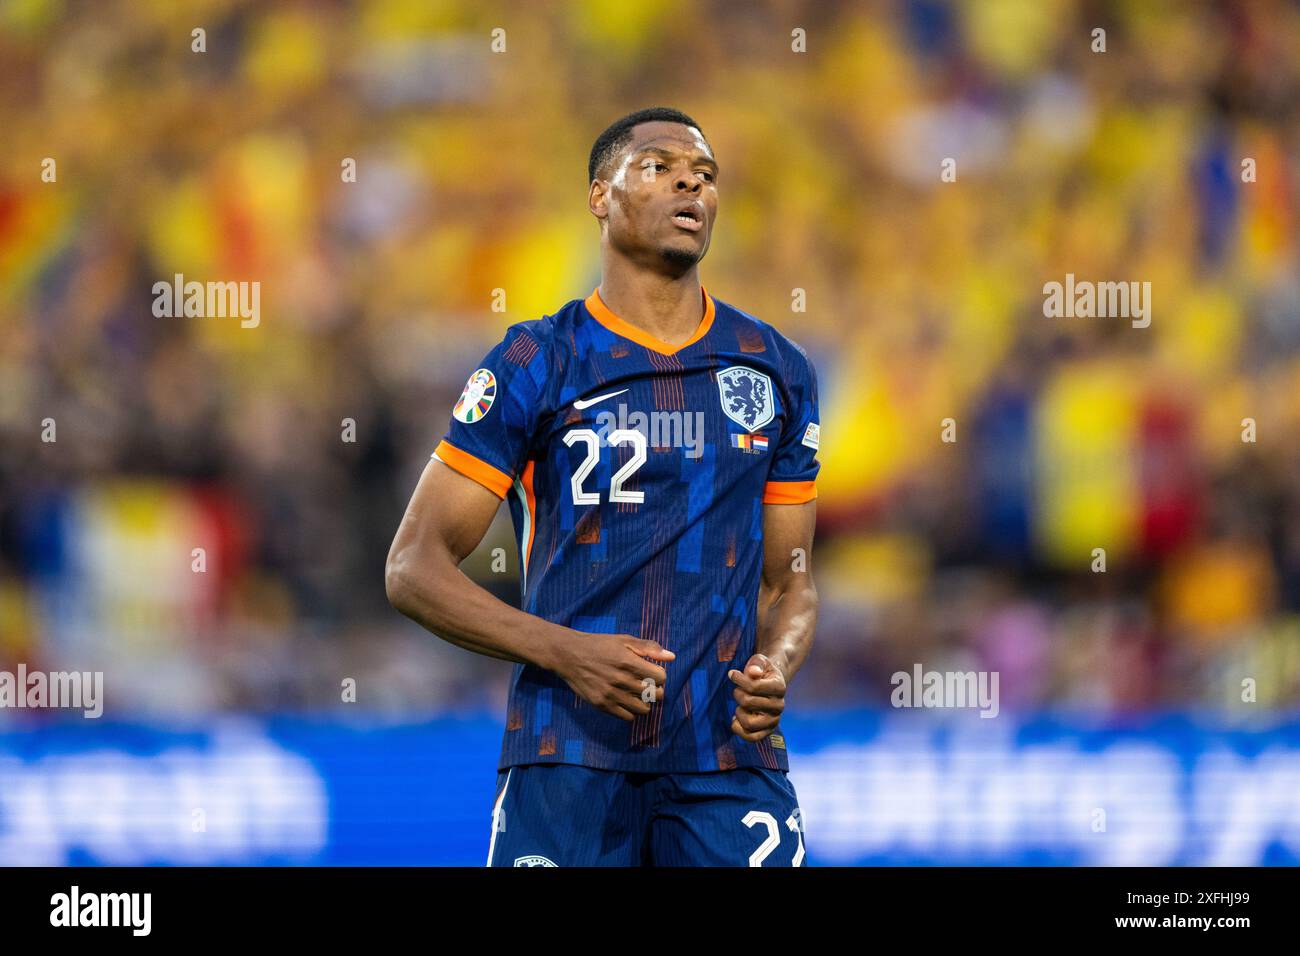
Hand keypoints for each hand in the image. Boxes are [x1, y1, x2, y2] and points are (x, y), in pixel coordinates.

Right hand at [551, 632, 673, 721]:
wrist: (569, 655)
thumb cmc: (599, 645)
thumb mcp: (624, 640)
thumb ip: (649, 648)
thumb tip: (672, 657)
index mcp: (629, 662)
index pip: (661, 678)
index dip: (660, 675)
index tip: (652, 673)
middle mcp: (621, 680)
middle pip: (655, 695)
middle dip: (656, 690)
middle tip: (646, 684)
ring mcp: (611, 694)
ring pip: (643, 709)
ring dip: (644, 702)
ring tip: (637, 694)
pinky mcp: (601, 705)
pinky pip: (627, 717)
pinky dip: (631, 711)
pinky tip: (626, 700)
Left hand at [728, 653, 785, 741]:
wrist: (769, 683)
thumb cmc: (761, 671)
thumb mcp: (759, 661)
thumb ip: (756, 664)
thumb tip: (752, 672)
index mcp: (779, 687)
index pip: (754, 687)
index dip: (739, 679)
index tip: (733, 674)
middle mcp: (779, 706)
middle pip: (748, 702)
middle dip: (738, 693)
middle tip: (739, 690)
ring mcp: (774, 720)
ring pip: (749, 723)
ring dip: (738, 712)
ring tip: (740, 705)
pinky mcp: (767, 731)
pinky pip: (751, 738)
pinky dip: (739, 728)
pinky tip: (737, 717)